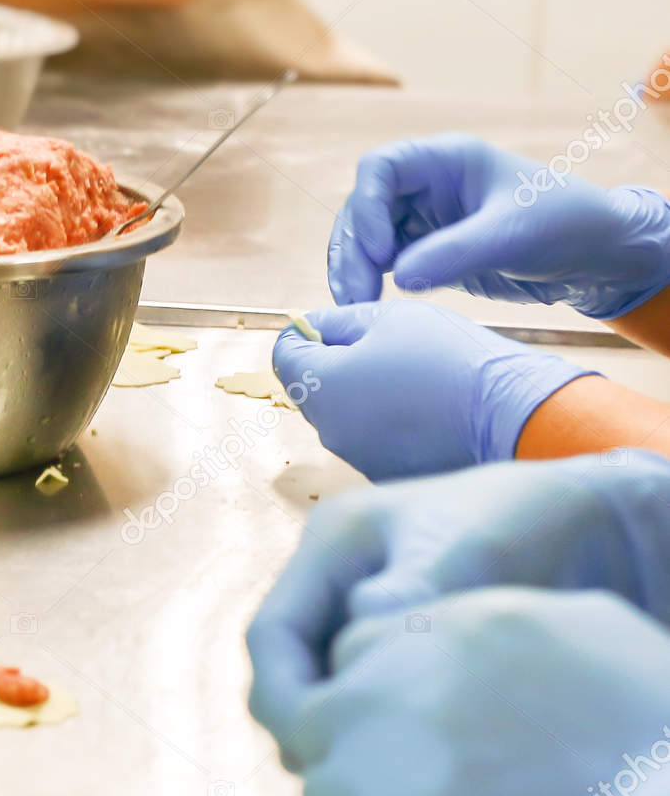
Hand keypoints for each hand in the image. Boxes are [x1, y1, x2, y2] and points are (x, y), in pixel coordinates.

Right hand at [246, 452, 669, 740]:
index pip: (270, 635)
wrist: (601, 522)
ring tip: (392, 774)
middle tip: (358, 776)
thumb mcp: (472, 553)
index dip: (283, 695)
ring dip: (347, 739)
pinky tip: (423, 761)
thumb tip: (353, 660)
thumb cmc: (533, 522)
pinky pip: (370, 706)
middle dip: (312, 728)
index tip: (320, 743)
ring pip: (327, 699)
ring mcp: (367, 620)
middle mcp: (339, 584)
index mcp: (334, 543)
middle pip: (290, 677)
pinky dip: (385, 737)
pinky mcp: (400, 653)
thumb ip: (409, 599)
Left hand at [249, 585, 669, 795]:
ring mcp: (378, 772)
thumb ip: (487, 619)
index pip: (349, 656)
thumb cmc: (649, 706)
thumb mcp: (572, 618)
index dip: (386, 696)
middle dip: (356, 754)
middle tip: (425, 790)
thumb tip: (458, 649)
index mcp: (429, 627)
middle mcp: (385, 692)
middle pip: (316, 726)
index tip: (433, 727)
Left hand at [272, 299, 591, 479]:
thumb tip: (311, 327)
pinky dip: (387, 425)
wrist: (510, 418)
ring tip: (415, 380)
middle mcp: (329, 431)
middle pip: (312, 389)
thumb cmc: (454, 359)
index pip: (285, 354)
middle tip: (388, 348)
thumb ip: (339, 321)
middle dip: (336, 365)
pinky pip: (372, 442)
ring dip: (363, 396)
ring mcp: (357, 459)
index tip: (339, 327)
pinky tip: (427, 413)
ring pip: (343, 417)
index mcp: (322, 386)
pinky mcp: (386, 478)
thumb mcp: (392, 317)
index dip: (306, 334)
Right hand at [327, 133, 669, 320]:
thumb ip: (455, 252)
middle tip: (355, 294)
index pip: (382, 169)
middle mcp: (427, 186)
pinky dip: (370, 284)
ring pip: (366, 240)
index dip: (367, 206)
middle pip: (364, 208)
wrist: (594, 256)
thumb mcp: (511, 235)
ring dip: (354, 270)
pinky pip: (384, 265)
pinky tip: (369, 308)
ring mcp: (424, 220)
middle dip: (353, 249)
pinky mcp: (428, 253)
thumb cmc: (563, 224)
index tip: (377, 251)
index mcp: (446, 161)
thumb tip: (399, 275)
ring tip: (356, 307)